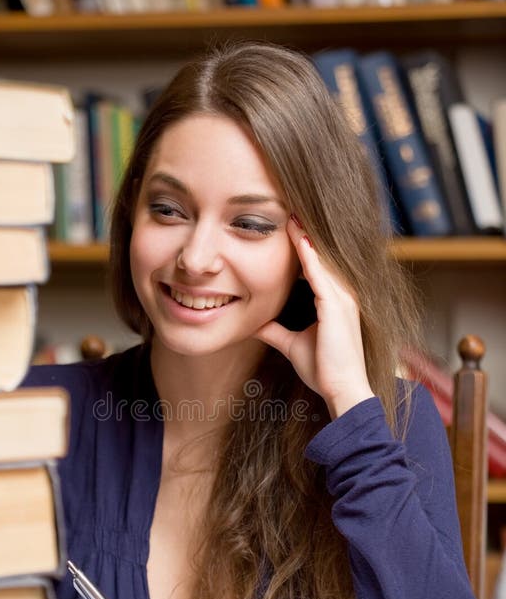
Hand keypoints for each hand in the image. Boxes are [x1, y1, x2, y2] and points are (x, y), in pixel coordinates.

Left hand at [255, 216, 373, 418]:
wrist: (342, 389)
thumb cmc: (324, 369)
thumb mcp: (293, 344)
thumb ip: (276, 331)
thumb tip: (255, 324)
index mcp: (335, 301)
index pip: (317, 266)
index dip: (303, 246)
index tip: (289, 226)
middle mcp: (343, 295)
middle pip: (321, 257)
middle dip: (306, 234)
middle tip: (290, 208)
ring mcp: (343, 299)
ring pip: (321, 260)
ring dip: (306, 237)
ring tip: (292, 214)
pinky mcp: (336, 306)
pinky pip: (319, 274)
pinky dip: (309, 255)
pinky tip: (298, 237)